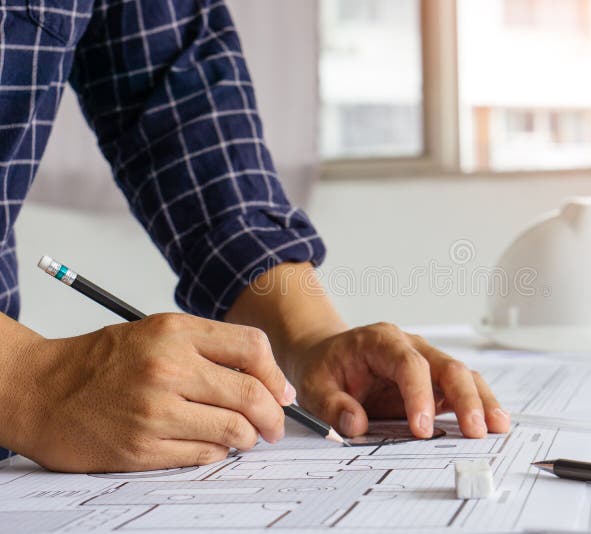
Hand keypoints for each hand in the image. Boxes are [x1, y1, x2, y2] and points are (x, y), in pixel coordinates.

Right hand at [8, 313, 293, 472]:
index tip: (280, 392)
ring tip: (243, 437)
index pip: (252, 348)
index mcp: (175, 332)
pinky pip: (203, 454)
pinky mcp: (141, 447)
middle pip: (250, 394)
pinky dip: (216, 452)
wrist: (41, 390)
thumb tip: (267, 380)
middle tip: (275, 426)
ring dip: (247, 438)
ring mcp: (154, 410)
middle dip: (273, 416)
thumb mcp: (157, 332)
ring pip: (232, 429)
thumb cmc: (101, 362)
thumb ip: (209, 348)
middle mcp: (168, 368)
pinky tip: (210, 444)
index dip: (275, 375)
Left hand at [288, 322, 510, 438]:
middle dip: (464, 398)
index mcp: (381, 341)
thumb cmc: (325, 368)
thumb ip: (333, 406)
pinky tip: (492, 421)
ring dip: (480, 400)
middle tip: (475, 430)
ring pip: (462, 375)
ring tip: (497, 426)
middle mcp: (410, 346)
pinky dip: (477, 404)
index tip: (422, 429)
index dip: (419, 395)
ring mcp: (426, 361)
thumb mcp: (315, 386)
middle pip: (446, 366)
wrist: (327, 357)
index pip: (409, 364)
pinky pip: (461, 388)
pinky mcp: (433, 380)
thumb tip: (356, 425)